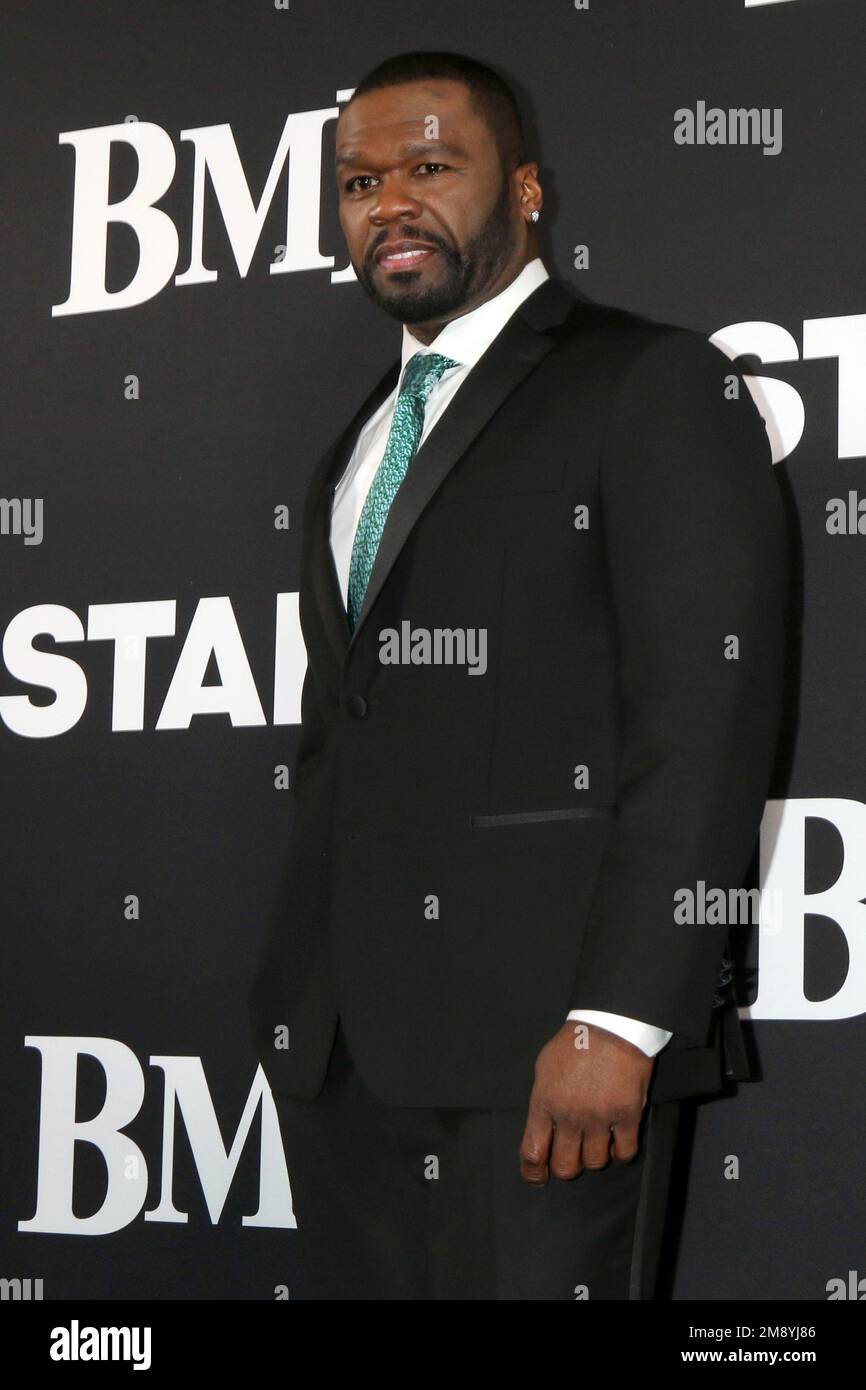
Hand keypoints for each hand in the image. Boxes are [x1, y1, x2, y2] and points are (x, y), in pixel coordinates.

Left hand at [519, 1021, 654, 1183]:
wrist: (610, 1025)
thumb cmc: (574, 1043)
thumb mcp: (544, 1067)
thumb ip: (542, 1100)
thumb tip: (541, 1127)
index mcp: (545, 1103)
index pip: (532, 1152)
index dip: (533, 1173)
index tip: (538, 1178)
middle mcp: (570, 1115)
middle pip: (565, 1166)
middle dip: (566, 1167)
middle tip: (572, 1156)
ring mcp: (599, 1117)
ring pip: (595, 1162)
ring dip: (595, 1157)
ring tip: (596, 1141)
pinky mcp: (627, 1116)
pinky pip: (625, 1152)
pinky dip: (621, 1152)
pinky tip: (618, 1141)